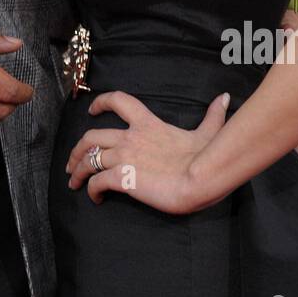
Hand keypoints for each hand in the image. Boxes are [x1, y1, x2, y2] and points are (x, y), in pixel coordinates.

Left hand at [65, 89, 230, 213]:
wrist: (201, 177)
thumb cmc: (206, 156)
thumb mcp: (209, 131)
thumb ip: (213, 115)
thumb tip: (225, 99)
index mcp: (147, 123)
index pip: (118, 101)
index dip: (101, 102)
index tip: (92, 110)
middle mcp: (130, 137)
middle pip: (91, 136)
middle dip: (77, 149)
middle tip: (72, 161)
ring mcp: (124, 157)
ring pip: (88, 159)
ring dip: (77, 169)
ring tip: (74, 181)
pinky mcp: (122, 177)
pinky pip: (97, 182)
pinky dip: (91, 189)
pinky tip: (94, 198)